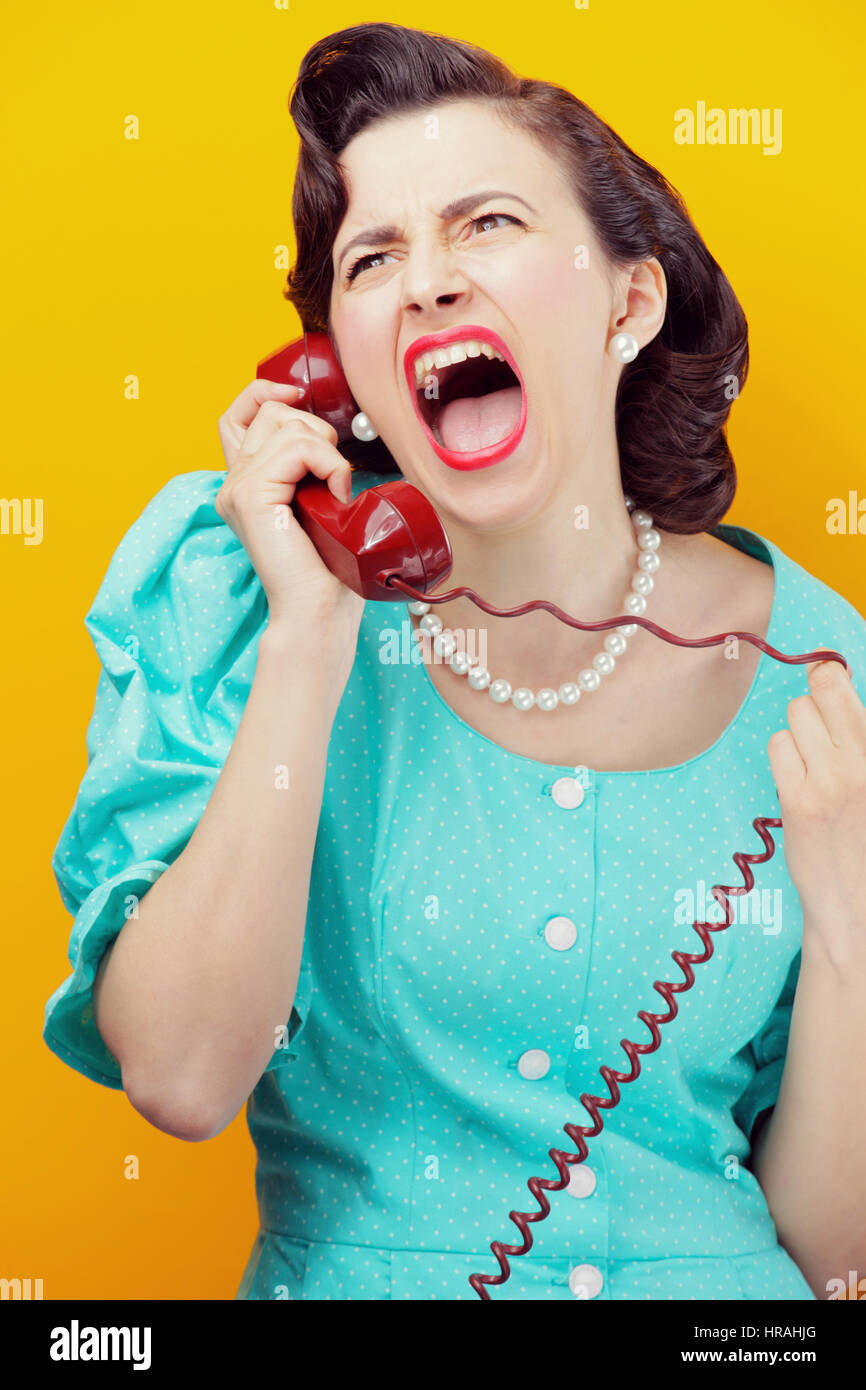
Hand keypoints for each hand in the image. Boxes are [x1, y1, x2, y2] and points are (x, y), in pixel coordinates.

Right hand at [215, 378, 364, 629]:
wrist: (317, 611)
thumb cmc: (329, 569)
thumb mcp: (318, 503)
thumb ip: (307, 468)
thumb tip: (325, 435)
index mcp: (245, 485)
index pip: (237, 415)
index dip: (265, 393)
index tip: (298, 395)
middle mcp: (233, 483)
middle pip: (272, 413)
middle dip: (316, 431)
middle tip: (333, 477)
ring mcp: (237, 487)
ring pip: (289, 425)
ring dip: (327, 452)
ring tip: (335, 495)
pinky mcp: (249, 494)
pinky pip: (299, 448)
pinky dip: (330, 465)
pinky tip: (337, 497)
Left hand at [767, 646, 865, 976]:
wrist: (860, 914)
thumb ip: (859, 743)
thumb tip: (835, 685)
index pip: (852, 691)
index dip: (835, 676)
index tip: (830, 674)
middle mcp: (864, 764)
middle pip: (825, 687)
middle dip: (819, 694)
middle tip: (821, 715)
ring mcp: (834, 781)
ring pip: (797, 715)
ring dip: (800, 729)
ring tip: (813, 757)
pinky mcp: (800, 802)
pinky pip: (778, 747)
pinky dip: (784, 755)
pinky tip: (797, 777)